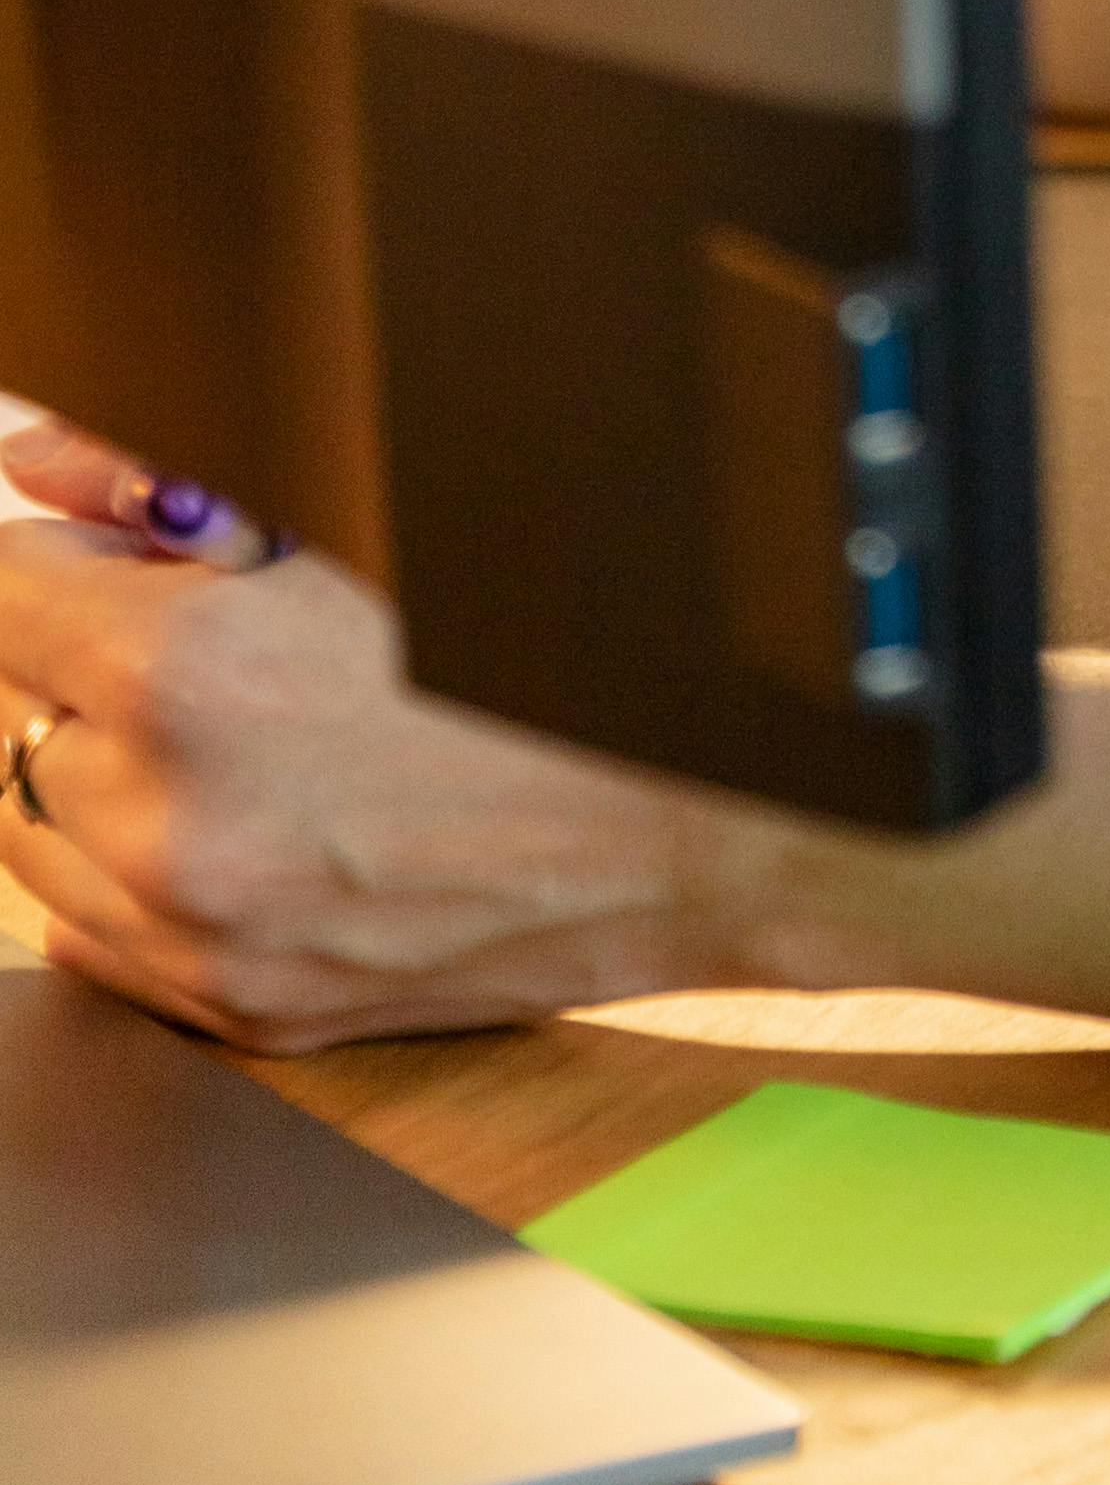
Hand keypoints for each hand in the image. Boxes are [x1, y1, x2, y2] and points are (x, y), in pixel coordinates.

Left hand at [0, 418, 740, 1051]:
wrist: (667, 826)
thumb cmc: (527, 661)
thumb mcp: (341, 532)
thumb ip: (157, 493)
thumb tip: (34, 468)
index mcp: (192, 679)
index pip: (1, 594)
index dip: (42, 557)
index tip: (71, 553)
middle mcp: (168, 828)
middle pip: (14, 718)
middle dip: (82, 664)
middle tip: (188, 635)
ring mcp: (194, 941)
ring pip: (32, 841)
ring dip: (94, 774)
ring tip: (217, 733)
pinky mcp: (230, 1016)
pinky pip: (90, 939)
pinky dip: (127, 877)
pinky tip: (227, 820)